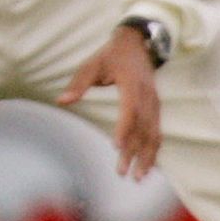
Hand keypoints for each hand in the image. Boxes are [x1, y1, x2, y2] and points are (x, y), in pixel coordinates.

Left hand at [59, 25, 162, 181]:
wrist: (137, 43)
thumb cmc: (111, 54)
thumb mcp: (92, 63)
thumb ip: (79, 83)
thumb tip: (62, 100)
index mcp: (132, 84)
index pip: (130, 110)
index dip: (124, 128)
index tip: (116, 146)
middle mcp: (147, 95)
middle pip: (142, 127)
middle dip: (134, 152)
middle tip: (123, 172)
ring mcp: (154, 102)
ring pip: (153, 133)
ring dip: (147, 156)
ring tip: (138, 177)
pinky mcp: (156, 107)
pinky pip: (157, 131)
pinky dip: (154, 149)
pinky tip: (149, 165)